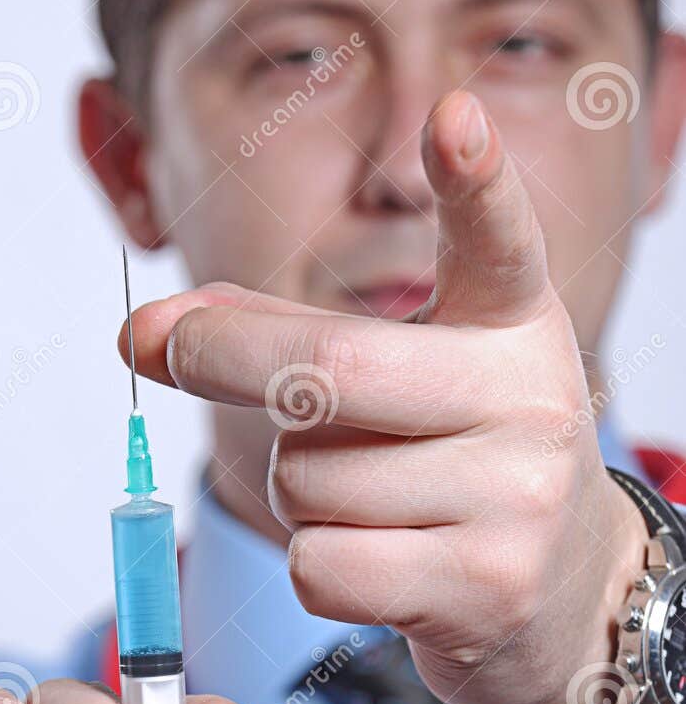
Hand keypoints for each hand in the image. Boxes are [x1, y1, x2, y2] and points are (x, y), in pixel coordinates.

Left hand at [122, 89, 646, 703]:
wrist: (559, 585)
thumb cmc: (453, 457)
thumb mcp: (395, 375)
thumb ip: (273, 335)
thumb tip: (144, 330)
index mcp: (511, 322)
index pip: (497, 241)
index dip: (475, 181)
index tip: (451, 117)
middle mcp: (529, 397)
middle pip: (329, 366)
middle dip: (221, 353)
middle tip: (160, 339)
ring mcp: (516, 495)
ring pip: (310, 479)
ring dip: (296, 491)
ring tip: (373, 501)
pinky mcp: (485, 585)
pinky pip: (321, 564)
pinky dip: (314, 565)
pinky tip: (379, 564)